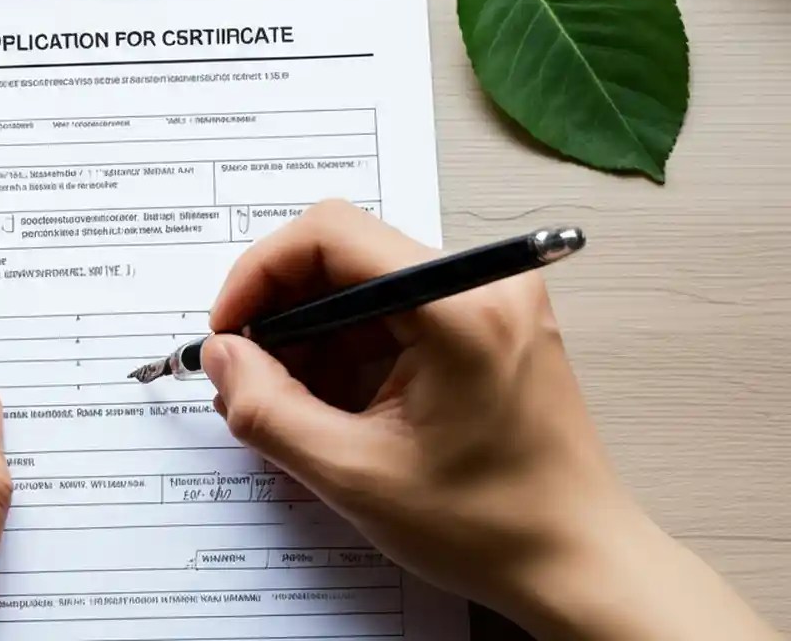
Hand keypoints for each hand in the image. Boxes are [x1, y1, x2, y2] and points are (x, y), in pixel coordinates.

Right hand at [202, 200, 777, 640]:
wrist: (578, 564)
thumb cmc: (493, 528)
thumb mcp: (355, 476)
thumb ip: (269, 411)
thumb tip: (222, 357)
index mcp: (461, 307)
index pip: (332, 234)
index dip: (260, 274)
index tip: (229, 330)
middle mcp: (484, 284)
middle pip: (345, 255)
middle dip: (282, 313)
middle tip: (247, 376)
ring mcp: (490, 302)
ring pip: (363, 285)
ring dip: (311, 337)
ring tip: (290, 405)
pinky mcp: (486, 326)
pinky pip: (394, 313)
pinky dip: (348, 351)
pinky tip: (331, 406)